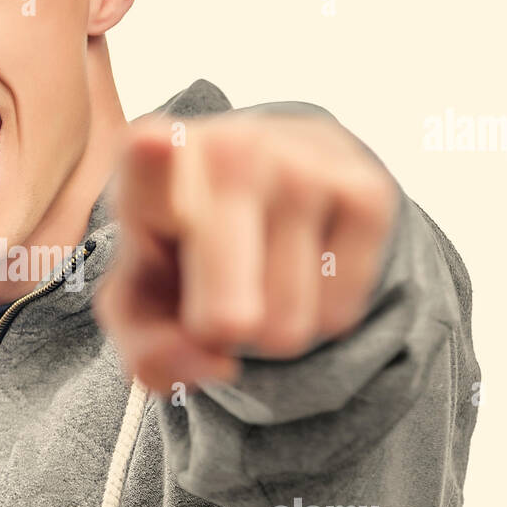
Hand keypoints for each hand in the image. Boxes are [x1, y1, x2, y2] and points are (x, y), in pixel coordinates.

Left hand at [92, 110, 399, 395]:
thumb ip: (148, 349)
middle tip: (210, 301)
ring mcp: (304, 165)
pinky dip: (319, 317)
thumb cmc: (181, 250)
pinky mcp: (367, 190)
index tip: (155, 143)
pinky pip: (339, 315)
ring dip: (271, 329)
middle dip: (220, 336)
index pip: (151, 162)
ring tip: (256, 274)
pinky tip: (301, 266)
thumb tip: (216, 363)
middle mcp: (231, 151)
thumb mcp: (139, 303)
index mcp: (153, 167)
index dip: (154, 160)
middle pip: (227, 315)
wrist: (264, 182)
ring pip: (287, 324)